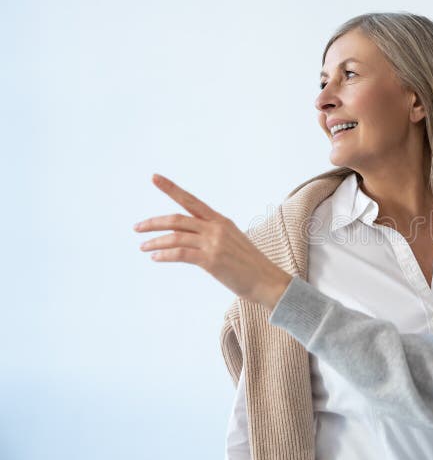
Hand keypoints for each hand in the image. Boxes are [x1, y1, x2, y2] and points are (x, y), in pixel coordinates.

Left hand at [133, 173, 291, 307]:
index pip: (192, 200)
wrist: (267, 281)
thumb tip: (194, 237)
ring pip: (176, 236)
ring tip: (143, 247)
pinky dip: (165, 254)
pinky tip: (156, 258)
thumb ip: (213, 235)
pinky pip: (180, 253)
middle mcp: (216, 228)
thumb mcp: (233, 241)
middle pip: (177, 219)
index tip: (154, 178)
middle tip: (137, 227)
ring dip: (155, 241)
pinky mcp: (211, 260)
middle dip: (153, 222)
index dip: (171, 188)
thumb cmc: (250, 265)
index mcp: (221, 221)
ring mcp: (214, 243)